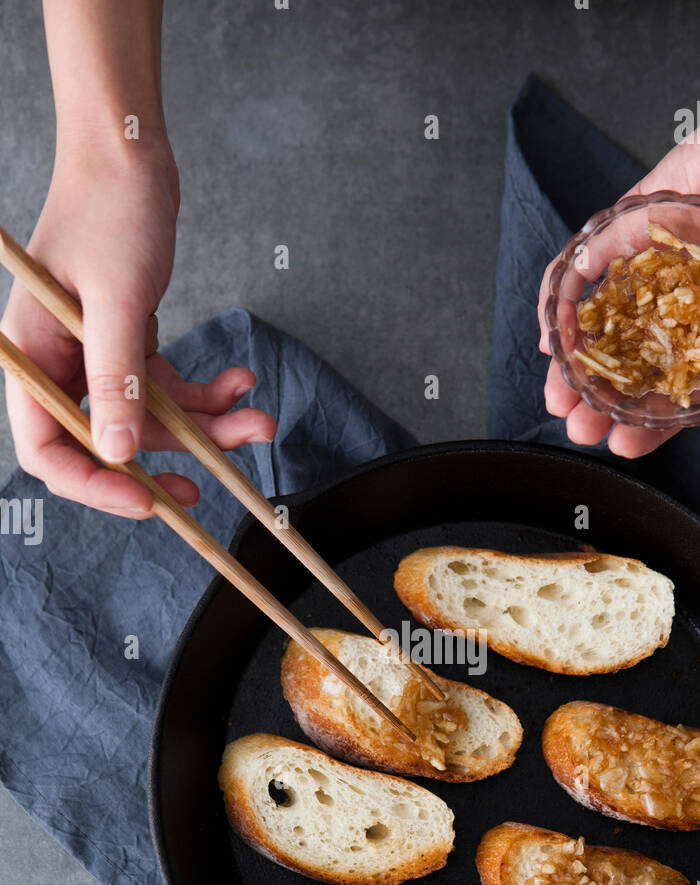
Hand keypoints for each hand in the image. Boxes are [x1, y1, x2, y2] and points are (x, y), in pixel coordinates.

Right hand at [1, 143, 275, 516]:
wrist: (133, 157)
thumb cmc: (111, 212)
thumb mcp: (117, 301)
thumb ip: (116, 380)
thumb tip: (118, 453)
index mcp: (32, 358)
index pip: (47, 450)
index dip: (94, 486)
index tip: (144, 502)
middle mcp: (59, 365)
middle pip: (107, 443)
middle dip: (163, 463)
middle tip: (205, 486)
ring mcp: (95, 358)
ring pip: (150, 420)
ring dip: (205, 427)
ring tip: (258, 421)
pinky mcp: (129, 345)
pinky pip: (168, 389)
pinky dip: (207, 393)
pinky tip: (242, 383)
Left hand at [537, 72, 699, 458]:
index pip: (675, 392)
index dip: (648, 425)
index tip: (623, 446)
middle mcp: (685, 302)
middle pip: (630, 363)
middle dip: (598, 400)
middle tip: (578, 425)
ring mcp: (657, 263)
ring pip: (604, 320)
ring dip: (574, 357)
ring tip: (557, 388)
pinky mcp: (635, 218)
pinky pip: (590, 258)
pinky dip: (566, 289)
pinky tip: (554, 319)